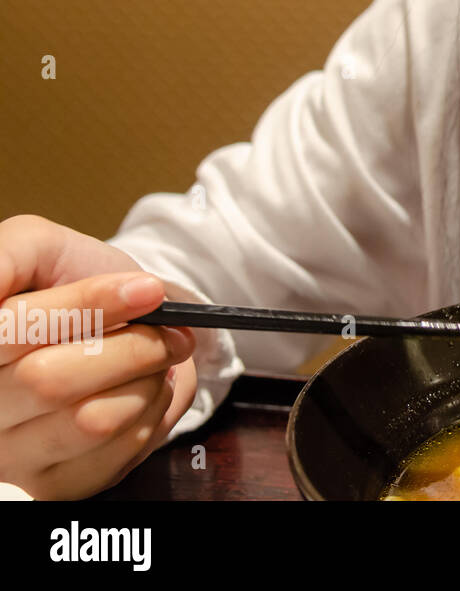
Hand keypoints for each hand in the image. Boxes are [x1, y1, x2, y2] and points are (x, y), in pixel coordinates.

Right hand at [0, 214, 197, 498]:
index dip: (87, 307)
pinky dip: (155, 411)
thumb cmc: (65, 282)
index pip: (17, 331)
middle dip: (131, 345)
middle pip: (52, 381)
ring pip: (92, 421)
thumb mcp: (36, 248)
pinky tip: (147, 389)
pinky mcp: (56, 485)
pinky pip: (120, 450)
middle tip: (171, 327)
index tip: (146, 289)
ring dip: (147, 379)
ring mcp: (12, 454)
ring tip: (157, 357)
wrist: (110, 316)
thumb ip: (10, 254)